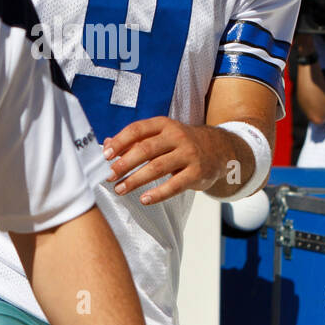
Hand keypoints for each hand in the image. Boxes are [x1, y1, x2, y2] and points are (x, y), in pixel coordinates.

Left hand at [103, 117, 235, 204]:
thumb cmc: (181, 144)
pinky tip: (144, 199)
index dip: (119, 142)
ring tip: (120, 189)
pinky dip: (158, 194)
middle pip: (145, 149)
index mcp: (164, 124)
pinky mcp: (197, 172)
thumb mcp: (161, 135)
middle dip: (124, 164)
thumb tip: (106, 145)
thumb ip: (135, 140)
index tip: (105, 156)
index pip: (137, 130)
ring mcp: (188, 154)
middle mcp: (177, 136)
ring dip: (135, 180)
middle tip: (109, 176)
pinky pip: (175, 185)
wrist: (219, 150)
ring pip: (157, 167)